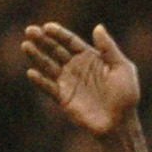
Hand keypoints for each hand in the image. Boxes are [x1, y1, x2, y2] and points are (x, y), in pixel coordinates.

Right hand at [21, 21, 139, 134]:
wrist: (119, 125)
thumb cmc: (125, 97)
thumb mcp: (123, 68)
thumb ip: (109, 49)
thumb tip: (98, 27)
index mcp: (91, 57)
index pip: (70, 41)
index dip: (59, 34)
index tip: (47, 27)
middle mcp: (77, 67)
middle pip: (55, 49)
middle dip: (42, 39)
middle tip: (30, 31)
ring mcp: (69, 82)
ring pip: (48, 65)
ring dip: (36, 55)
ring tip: (26, 45)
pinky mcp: (63, 98)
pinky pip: (48, 87)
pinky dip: (39, 80)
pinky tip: (32, 72)